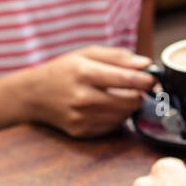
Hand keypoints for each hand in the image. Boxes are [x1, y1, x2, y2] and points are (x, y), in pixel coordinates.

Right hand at [18, 46, 155, 137]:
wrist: (33, 95)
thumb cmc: (64, 70)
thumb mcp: (88, 54)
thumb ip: (119, 57)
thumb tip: (146, 64)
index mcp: (85, 73)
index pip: (127, 79)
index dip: (146, 80)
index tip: (153, 78)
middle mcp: (83, 98)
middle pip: (129, 101)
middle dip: (140, 94)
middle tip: (139, 87)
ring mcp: (81, 118)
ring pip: (124, 116)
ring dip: (129, 106)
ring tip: (120, 95)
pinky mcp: (81, 131)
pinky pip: (112, 127)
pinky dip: (116, 117)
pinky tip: (108, 107)